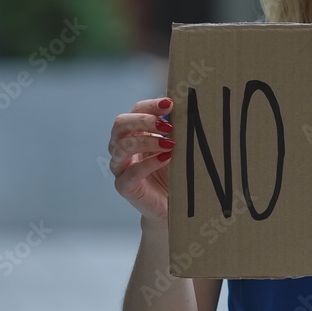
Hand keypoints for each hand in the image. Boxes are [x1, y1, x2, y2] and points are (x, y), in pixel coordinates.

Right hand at [108, 98, 175, 227]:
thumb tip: (191, 108)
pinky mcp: (124, 187)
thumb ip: (178, 131)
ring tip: (170, 144)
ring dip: (147, 141)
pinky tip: (165, 159)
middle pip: (121, 124)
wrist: (175, 207)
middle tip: (167, 125)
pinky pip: (131, 173)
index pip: (135, 111)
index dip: (150, 105)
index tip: (170, 103)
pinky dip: (148, 163)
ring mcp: (120, 167)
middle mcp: (122, 148)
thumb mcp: (179, 149)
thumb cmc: (176, 174)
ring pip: (122, 146)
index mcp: (134, 133)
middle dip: (144, 120)